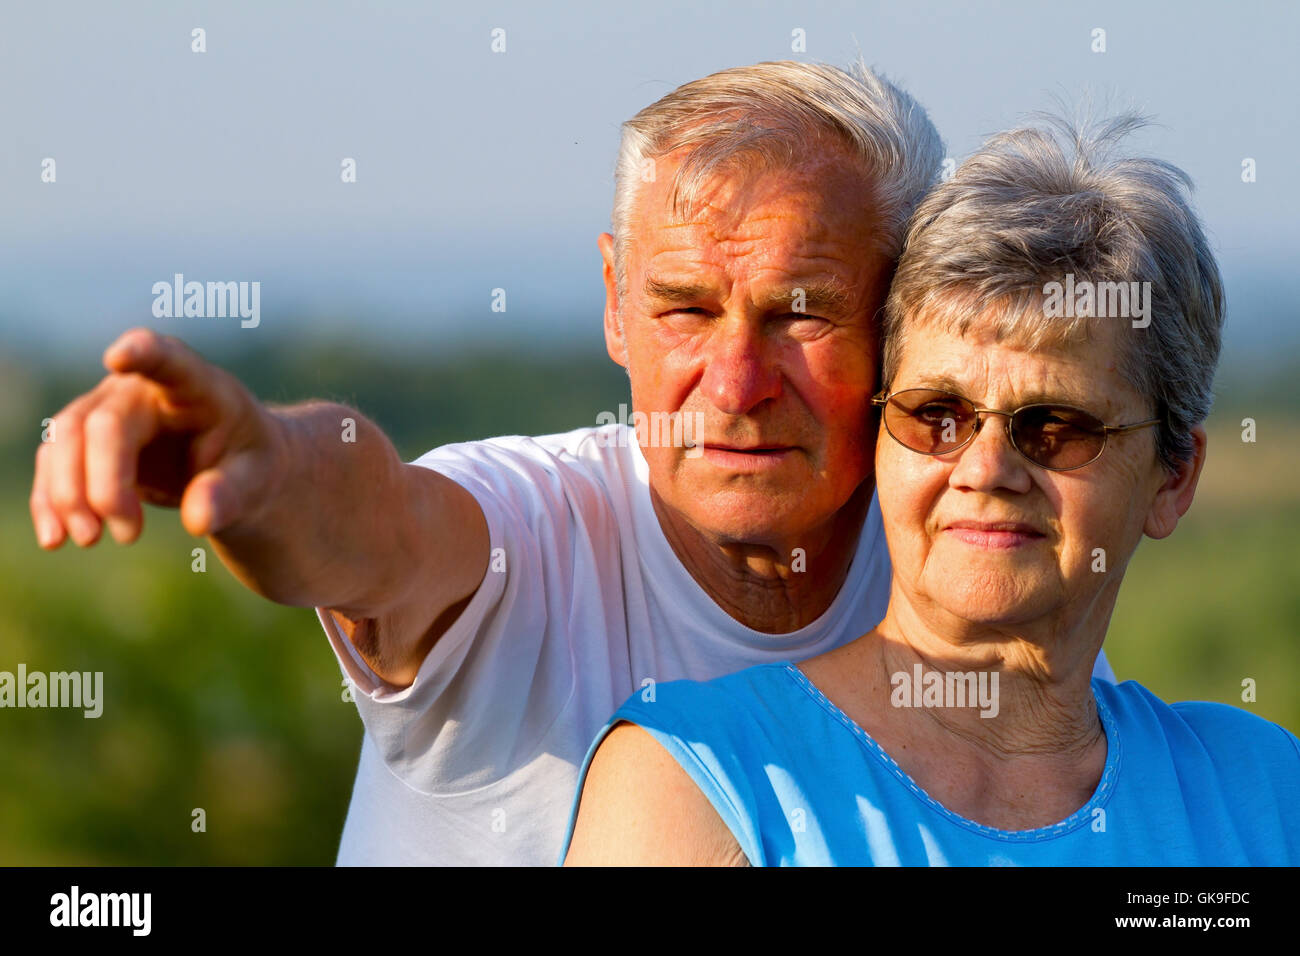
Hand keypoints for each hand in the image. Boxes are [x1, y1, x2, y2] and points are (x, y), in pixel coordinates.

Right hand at [30, 327, 283, 547]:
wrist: (231, 471)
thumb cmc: (247, 463)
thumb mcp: (257, 478)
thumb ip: (231, 494)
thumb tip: (198, 519)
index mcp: (197, 386)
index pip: (169, 361)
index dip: (143, 355)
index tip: (120, 356)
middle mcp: (144, 389)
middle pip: (103, 422)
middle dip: (105, 485)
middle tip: (128, 535)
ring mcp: (108, 409)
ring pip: (64, 439)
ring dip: (68, 494)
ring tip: (91, 540)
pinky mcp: (86, 441)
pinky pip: (53, 463)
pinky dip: (49, 500)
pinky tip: (55, 539)